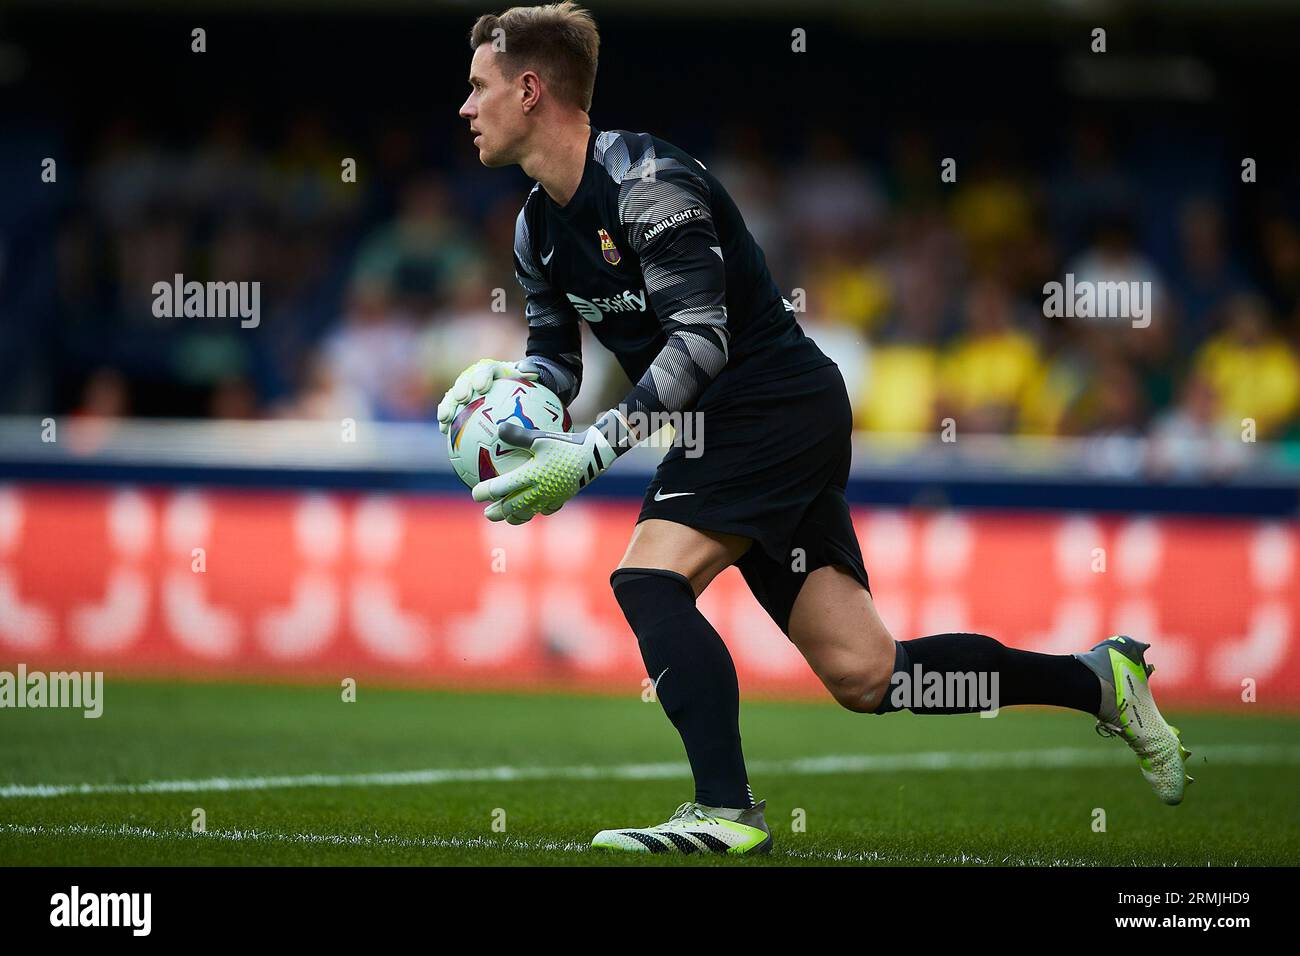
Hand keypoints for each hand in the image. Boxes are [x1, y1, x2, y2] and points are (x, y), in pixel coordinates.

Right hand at [437, 359, 538, 433]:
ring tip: (445, 418)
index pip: (486, 370)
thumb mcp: (529, 377)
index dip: (482, 377)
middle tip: (462, 398)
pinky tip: (444, 431)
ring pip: (453, 395)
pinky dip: (446, 419)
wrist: (513, 388)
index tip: (482, 387)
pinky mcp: (459, 403)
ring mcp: (465, 390)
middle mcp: (474, 377)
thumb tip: (532, 372)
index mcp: (491, 370)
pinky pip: (451, 410)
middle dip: (461, 388)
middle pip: (465, 380)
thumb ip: (529, 372)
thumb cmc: (522, 385)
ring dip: (447, 405)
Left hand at [472, 422, 613, 523]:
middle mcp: (538, 491)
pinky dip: (538, 510)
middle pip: (512, 507)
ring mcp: (551, 497)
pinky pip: (548, 508)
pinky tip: (535, 508)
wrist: (595, 454)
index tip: (475, 494)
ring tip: (508, 517)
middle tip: (486, 513)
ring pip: (529, 512)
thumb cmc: (565, 442)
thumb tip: (498, 428)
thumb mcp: (540, 436)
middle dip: (497, 512)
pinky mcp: (563, 497)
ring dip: (515, 517)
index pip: (500, 488)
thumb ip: (518, 435)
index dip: (485, 493)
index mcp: (530, 476)